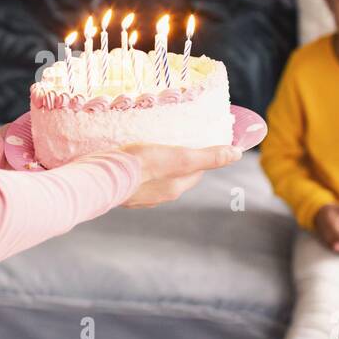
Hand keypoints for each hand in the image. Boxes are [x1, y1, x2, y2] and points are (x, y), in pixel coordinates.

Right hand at [117, 143, 242, 207]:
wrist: (102, 178)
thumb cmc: (142, 165)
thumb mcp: (180, 158)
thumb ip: (207, 157)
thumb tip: (236, 154)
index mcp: (174, 188)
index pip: (195, 172)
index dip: (198, 157)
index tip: (194, 143)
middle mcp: (158, 196)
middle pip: (175, 176)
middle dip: (176, 161)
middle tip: (172, 142)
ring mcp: (137, 196)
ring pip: (153, 179)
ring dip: (154, 166)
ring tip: (149, 148)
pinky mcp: (119, 191)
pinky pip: (133, 180)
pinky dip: (136, 170)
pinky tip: (128, 160)